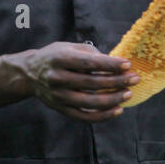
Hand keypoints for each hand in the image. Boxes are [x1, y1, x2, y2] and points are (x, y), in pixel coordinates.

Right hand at [16, 41, 137, 120]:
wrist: (29, 74)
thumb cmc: (55, 57)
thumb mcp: (69, 47)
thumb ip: (90, 53)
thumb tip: (115, 63)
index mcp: (59, 59)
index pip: (89, 63)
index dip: (110, 64)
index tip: (128, 64)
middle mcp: (57, 78)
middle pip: (92, 83)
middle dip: (117, 81)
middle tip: (135, 78)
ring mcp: (58, 96)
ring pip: (90, 102)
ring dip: (113, 98)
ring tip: (129, 93)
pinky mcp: (61, 109)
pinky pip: (85, 116)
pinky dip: (103, 115)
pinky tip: (118, 109)